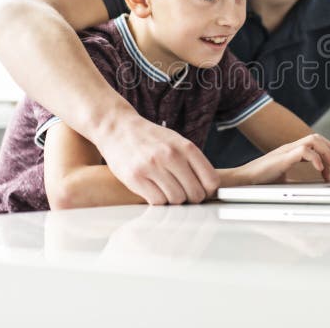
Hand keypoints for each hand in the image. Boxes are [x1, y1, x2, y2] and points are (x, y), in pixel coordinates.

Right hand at [96, 111, 218, 204]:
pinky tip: (154, 190)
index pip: (211, 180)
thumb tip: (210, 188)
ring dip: (173, 200)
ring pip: (176, 200)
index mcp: (186, 147)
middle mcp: (171, 156)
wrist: (118, 128)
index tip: (202, 191)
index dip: (208, 191)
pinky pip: (157, 202)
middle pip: (195, 194)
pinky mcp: (135, 177)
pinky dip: (158, 201)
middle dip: (191, 198)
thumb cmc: (150, 138)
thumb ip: (193, 161)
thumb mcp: (177, 141)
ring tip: (166, 190)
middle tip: (182, 193)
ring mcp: (152, 167)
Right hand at [240, 134, 329, 184]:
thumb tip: (308, 189)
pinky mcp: (282, 158)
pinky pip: (304, 151)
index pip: (314, 142)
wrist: (242, 181)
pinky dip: (315, 159)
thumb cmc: (259, 181)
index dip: (328, 151)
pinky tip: (319, 170)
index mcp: (290, 151)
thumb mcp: (283, 180)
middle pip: (316, 138)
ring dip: (326, 152)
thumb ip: (295, 180)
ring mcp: (286, 151)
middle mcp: (289, 148)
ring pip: (313, 140)